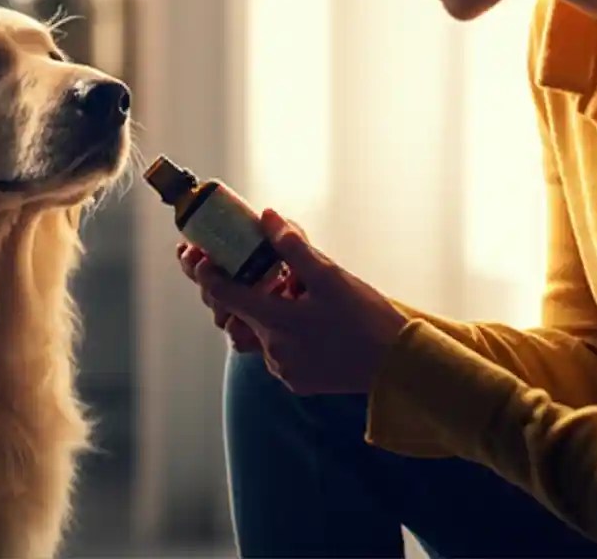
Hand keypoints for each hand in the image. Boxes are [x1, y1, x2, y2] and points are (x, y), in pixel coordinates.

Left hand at [179, 209, 409, 394]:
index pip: (225, 294)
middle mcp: (273, 349)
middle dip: (231, 288)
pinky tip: (303, 315)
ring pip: (257, 332)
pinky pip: (276, 351)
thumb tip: (267, 217)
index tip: (196, 255)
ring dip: (260, 310)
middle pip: (235, 314)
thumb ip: (294, 247)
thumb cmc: (368, 318)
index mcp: (276, 321)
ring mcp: (284, 368)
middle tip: (232, 263)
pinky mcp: (297, 380)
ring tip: (283, 289)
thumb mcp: (331, 276)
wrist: (399, 365)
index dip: (205, 273)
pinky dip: (281, 331)